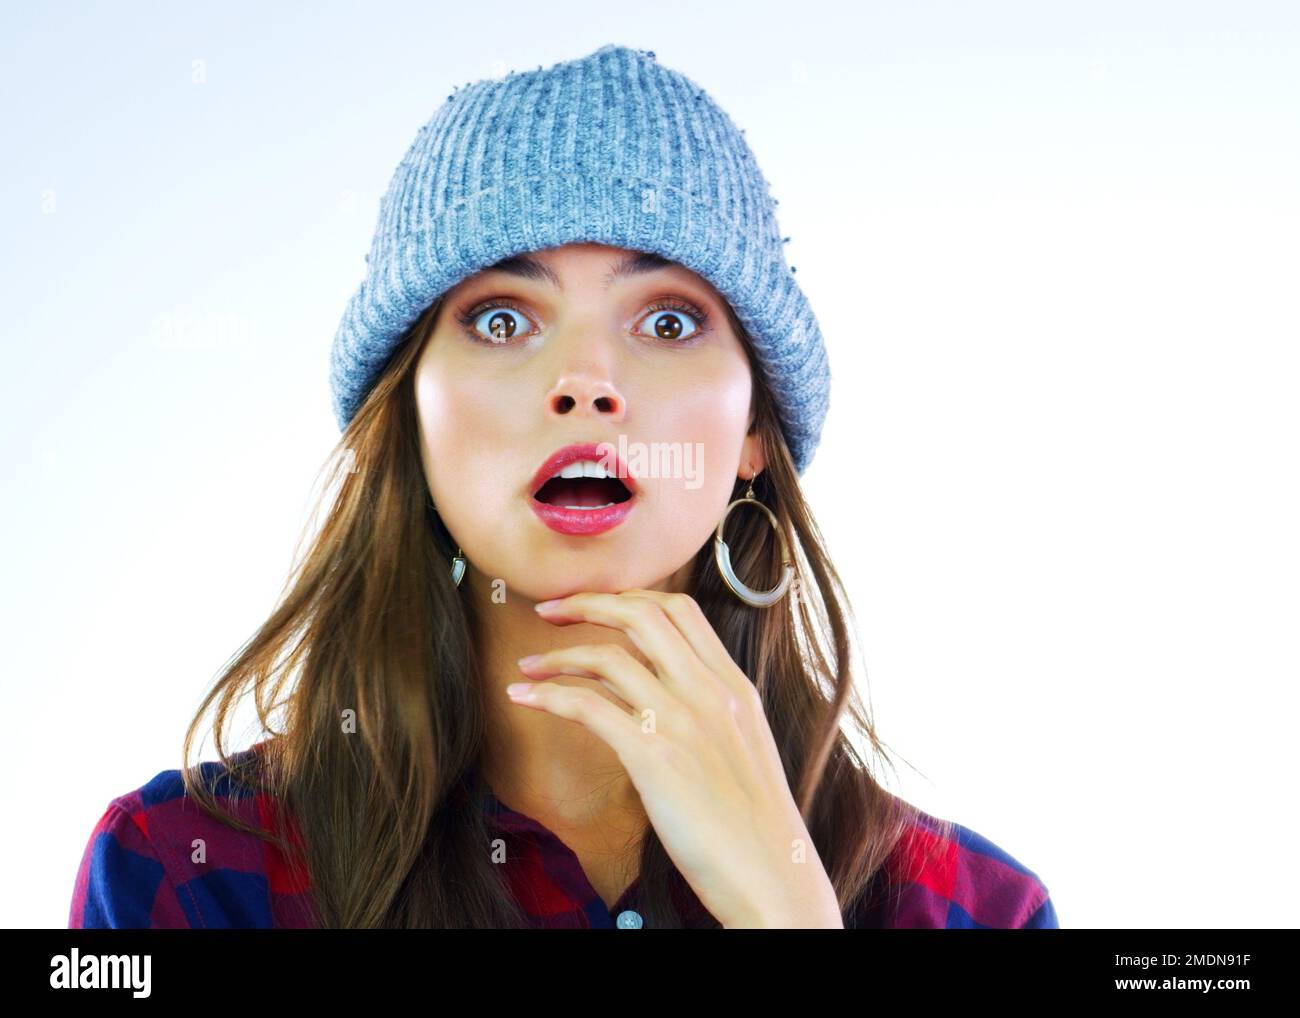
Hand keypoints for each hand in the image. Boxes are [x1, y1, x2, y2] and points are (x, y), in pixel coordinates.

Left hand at [507, 589, 843, 928]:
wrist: (771, 872)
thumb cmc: (753, 820)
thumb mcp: (745, 743)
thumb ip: (711, 708)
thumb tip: (667, 691)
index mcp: (733, 684)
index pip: (680, 610)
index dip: (631, 597)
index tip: (598, 604)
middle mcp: (709, 692)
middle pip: (641, 615)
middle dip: (588, 603)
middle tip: (551, 611)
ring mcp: (682, 721)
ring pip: (609, 657)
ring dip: (558, 656)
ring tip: (528, 665)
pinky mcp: (653, 756)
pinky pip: (588, 706)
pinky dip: (549, 695)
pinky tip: (524, 699)